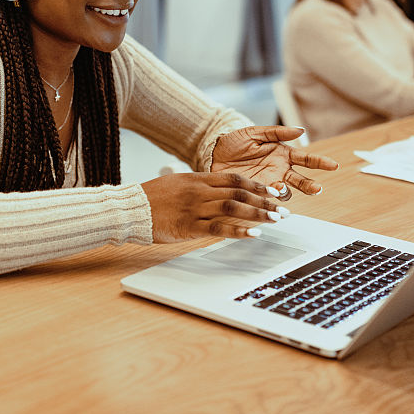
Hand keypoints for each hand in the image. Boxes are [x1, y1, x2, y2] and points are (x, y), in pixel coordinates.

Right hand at [140, 172, 287, 242]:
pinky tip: (253, 234)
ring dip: (257, 214)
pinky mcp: (188, 227)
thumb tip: (219, 192)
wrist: (130, 208)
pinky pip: (218, 228)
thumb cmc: (152, 197)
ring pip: (233, 208)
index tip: (273, 191)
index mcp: (197, 178)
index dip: (257, 185)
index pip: (234, 179)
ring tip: (275, 220)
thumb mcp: (177, 183)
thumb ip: (199, 186)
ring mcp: (194, 208)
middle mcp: (199, 191)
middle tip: (282, 209)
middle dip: (264, 201)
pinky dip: (238, 231)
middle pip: (239, 193)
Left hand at [210, 125, 337, 196]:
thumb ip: (277, 133)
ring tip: (282, 190)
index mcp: (282, 154)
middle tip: (317, 189)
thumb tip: (301, 130)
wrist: (212, 152)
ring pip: (285, 193)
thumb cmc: (235, 140)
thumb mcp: (255, 132)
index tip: (333, 165)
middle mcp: (279, 171)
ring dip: (286, 193)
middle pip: (300, 180)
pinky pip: (266, 200)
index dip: (320, 162)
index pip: (306, 159)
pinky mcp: (254, 192)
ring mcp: (268, 183)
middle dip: (310, 185)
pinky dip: (269, 200)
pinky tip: (268, 199)